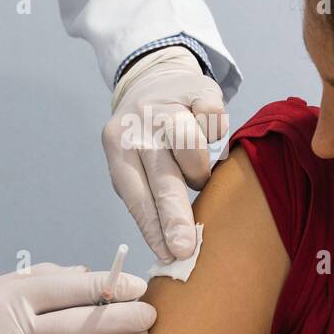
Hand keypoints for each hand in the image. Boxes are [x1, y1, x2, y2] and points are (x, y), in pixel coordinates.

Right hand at [0, 263, 153, 333]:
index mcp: (11, 299)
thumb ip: (46, 280)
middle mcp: (13, 332)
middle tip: (152, 314)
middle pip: (80, 324)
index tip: (138, 286)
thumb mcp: (1, 290)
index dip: (109, 287)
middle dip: (123, 318)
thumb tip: (91, 277)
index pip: (70, 289)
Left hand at [103, 47, 226, 262]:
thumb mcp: (134, 161)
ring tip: (196, 173)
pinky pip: (215, 123)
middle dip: (175, 216)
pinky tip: (205, 134)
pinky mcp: (197, 89)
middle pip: (162, 178)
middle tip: (186, 247)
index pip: (135, 195)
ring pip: (192, 148)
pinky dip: (215, 134)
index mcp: (117, 148)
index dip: (152, 227)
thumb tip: (172, 247)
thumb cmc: (147, 136)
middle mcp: (138, 126)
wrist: (155, 79)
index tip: (168, 254)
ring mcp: (167, 105)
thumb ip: (149, 195)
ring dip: (199, 170)